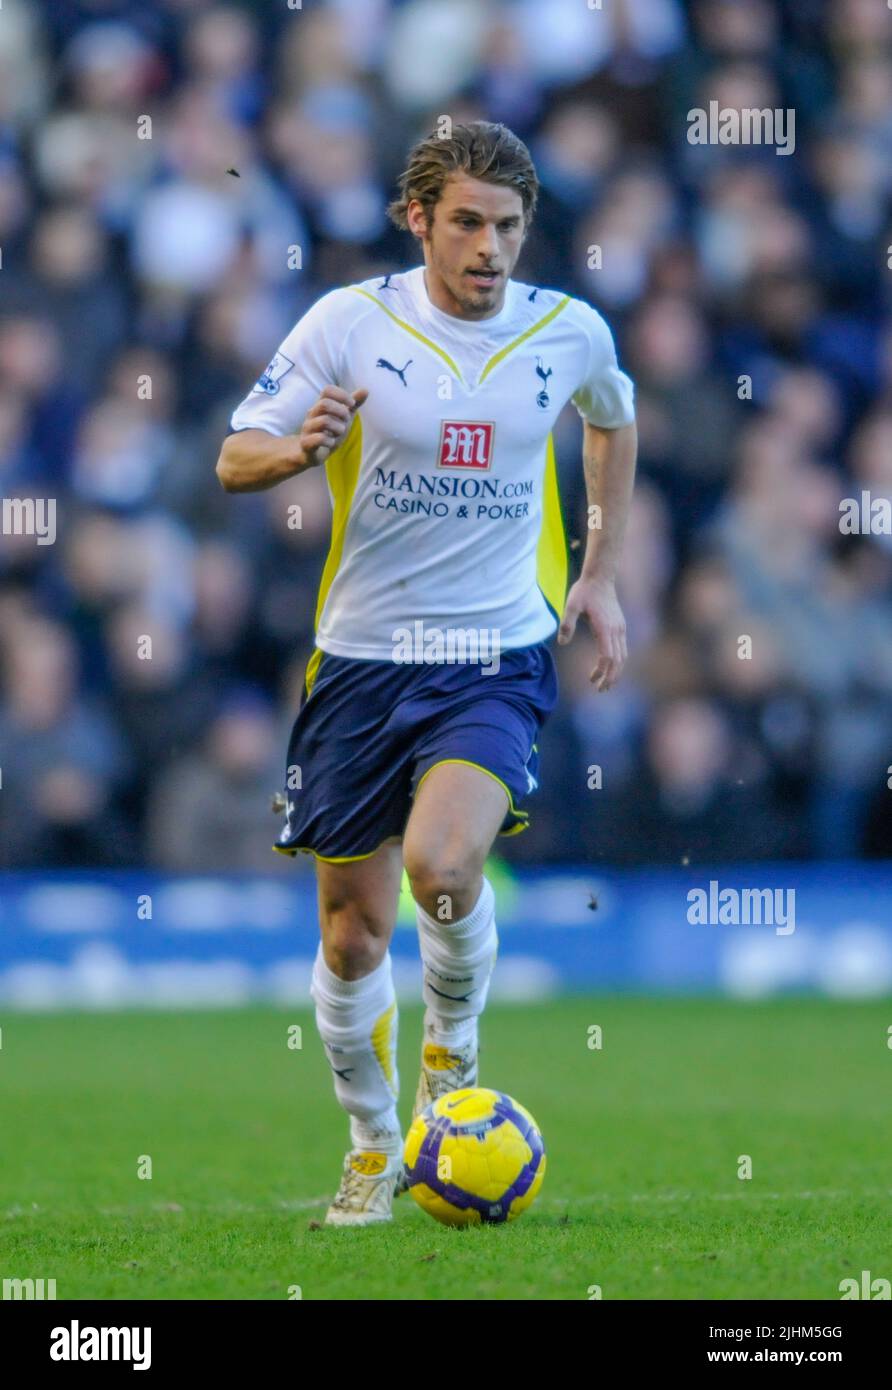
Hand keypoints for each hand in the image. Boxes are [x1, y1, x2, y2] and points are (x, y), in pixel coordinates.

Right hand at [299, 385, 367, 466]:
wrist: (312, 455)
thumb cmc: (329, 433)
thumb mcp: (344, 418)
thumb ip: (353, 405)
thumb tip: (366, 390)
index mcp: (320, 406)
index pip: (327, 390)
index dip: (342, 395)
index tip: (351, 404)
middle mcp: (311, 414)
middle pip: (324, 404)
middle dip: (341, 412)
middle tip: (346, 420)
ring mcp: (307, 429)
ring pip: (324, 421)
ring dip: (338, 428)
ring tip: (339, 433)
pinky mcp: (306, 444)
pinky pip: (319, 439)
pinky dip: (330, 441)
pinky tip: (331, 443)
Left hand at [557, 574, 626, 691]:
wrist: (601, 577)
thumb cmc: (584, 591)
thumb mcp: (571, 605)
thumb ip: (567, 624)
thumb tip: (562, 643)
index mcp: (605, 628)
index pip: (607, 657)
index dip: (601, 671)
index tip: (591, 680)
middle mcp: (616, 630)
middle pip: (617, 661)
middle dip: (610, 678)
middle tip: (600, 690)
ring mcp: (621, 628)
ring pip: (623, 656)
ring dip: (616, 672)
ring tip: (606, 684)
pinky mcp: (621, 626)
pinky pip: (623, 649)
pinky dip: (618, 662)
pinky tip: (610, 667)